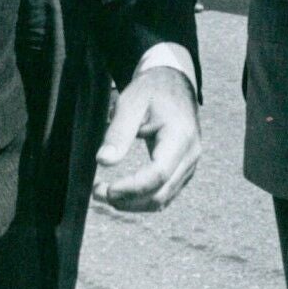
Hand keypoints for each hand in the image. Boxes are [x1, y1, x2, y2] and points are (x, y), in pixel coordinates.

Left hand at [93, 64, 199, 211]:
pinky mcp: (183, 171)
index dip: (131, 188)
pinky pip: (164, 195)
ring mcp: (189, 166)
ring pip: (162, 200)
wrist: (174, 84)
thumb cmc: (151, 91)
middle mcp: (190, 155)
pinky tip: (122, 192)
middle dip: (127, 200)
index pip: (158, 174)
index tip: (105, 189)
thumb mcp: (131, 102)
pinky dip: (141, 200)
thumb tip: (103, 161)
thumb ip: (118, 132)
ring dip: (132, 204)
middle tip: (97, 192)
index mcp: (180, 136)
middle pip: (160, 194)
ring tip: (104, 193)